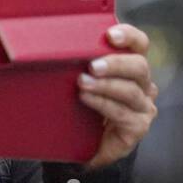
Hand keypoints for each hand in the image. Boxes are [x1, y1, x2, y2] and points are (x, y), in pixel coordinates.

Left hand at [78, 23, 158, 169]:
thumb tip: (40, 44)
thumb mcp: (77, 81)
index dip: (129, 36)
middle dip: (116, 63)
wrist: (84, 148)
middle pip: (139, 66)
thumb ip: (75, 64)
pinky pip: (123, 113)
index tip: (110, 35)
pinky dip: (103, 104)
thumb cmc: (80, 108)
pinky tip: (86, 99)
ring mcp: (142, 107)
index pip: (139, 45)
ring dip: (105, 85)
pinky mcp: (137, 127)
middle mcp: (143, 85)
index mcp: (130, 67)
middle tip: (93, 66)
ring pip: (131, 91)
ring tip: (82, 83)